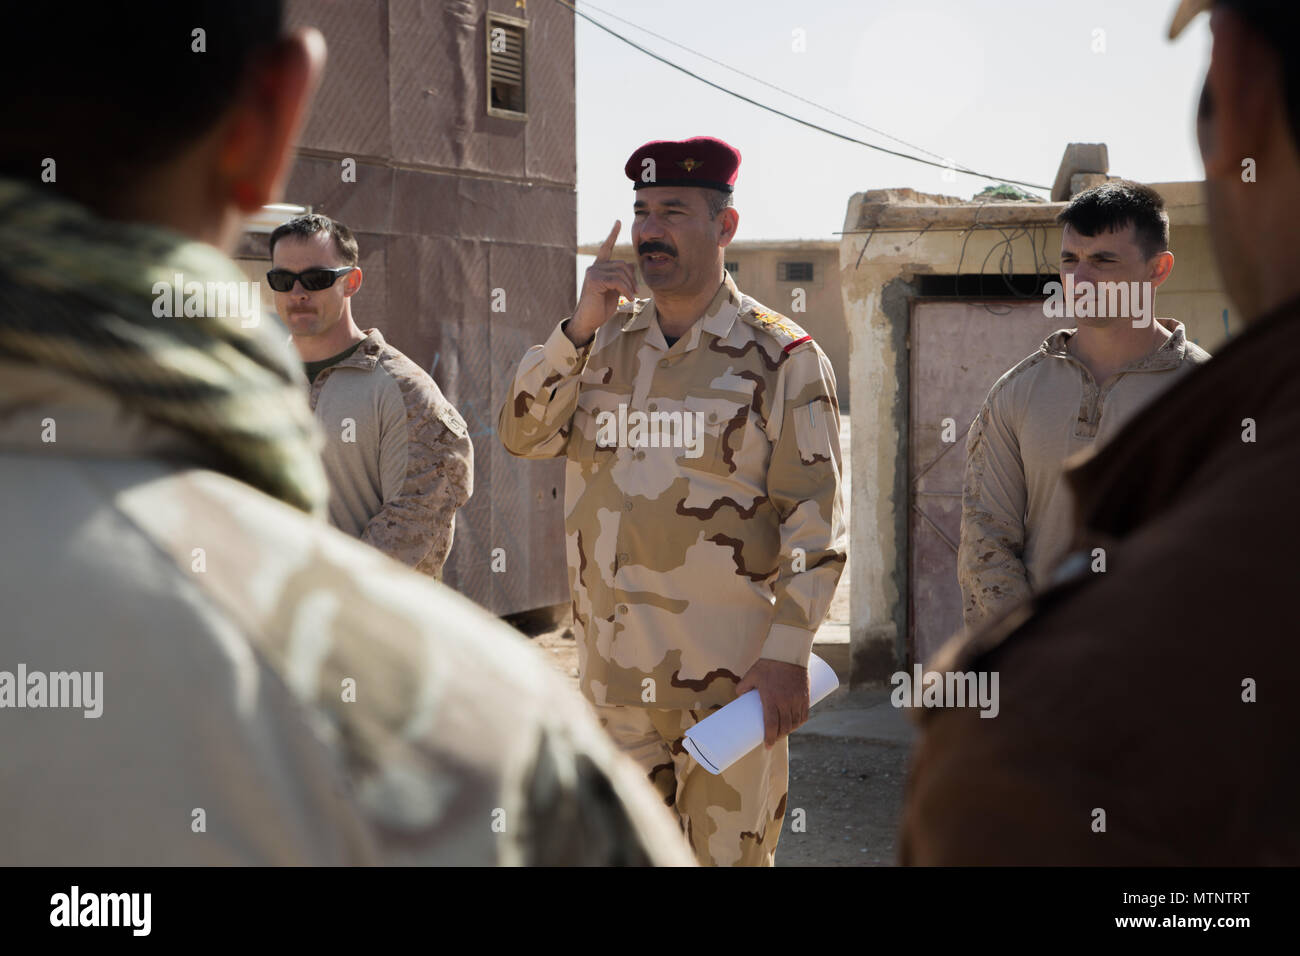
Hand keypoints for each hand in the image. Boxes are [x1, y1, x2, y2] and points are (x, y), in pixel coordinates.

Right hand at [566, 220, 638, 346]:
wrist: (589, 321)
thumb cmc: (601, 307)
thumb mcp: (615, 290)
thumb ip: (622, 277)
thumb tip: (631, 265)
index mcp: (599, 268)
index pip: (607, 248)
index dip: (612, 234)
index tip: (618, 222)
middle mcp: (595, 267)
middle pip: (622, 264)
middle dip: (632, 279)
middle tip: (636, 292)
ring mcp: (593, 272)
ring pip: (621, 272)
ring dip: (630, 286)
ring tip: (632, 297)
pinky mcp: (594, 280)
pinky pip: (617, 280)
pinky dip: (626, 290)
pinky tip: (628, 298)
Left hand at [735, 659, 810, 747]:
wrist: (788, 652)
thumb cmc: (768, 664)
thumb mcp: (752, 675)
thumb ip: (743, 686)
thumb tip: (738, 696)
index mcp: (771, 699)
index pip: (771, 724)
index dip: (770, 737)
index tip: (767, 745)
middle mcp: (786, 701)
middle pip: (784, 726)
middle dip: (779, 736)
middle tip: (772, 740)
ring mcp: (797, 699)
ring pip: (795, 722)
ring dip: (789, 731)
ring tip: (782, 733)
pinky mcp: (805, 695)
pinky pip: (804, 714)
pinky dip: (800, 722)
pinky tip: (795, 725)